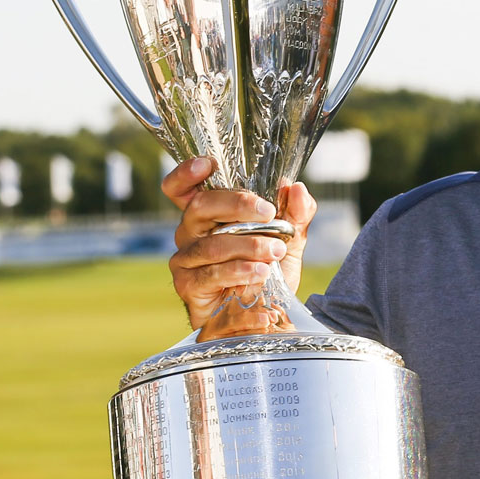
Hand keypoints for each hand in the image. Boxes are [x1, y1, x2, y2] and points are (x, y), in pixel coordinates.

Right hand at [162, 157, 317, 333]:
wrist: (266, 314)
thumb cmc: (267, 272)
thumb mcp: (289, 240)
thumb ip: (296, 214)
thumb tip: (297, 189)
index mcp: (208, 215)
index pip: (182, 189)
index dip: (187, 173)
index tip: (208, 163)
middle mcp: (190, 233)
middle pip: (200, 206)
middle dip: (238, 205)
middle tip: (270, 214)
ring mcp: (185, 260)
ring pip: (211, 245)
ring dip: (248, 247)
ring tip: (274, 253)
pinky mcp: (189, 287)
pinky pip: (211, 277)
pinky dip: (240, 275)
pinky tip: (262, 277)